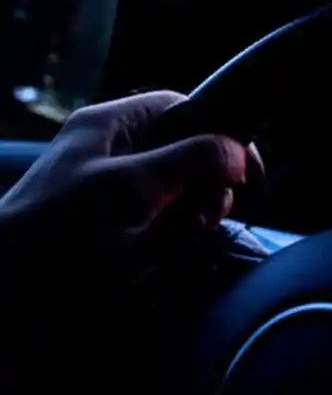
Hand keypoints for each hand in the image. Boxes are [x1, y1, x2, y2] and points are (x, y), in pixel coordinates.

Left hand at [0, 90, 260, 282]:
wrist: (14, 285)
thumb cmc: (62, 226)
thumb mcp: (129, 186)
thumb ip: (189, 162)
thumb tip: (241, 155)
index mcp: (111, 125)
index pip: (181, 109)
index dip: (217, 131)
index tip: (246, 168)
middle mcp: (117, 152)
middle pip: (189, 153)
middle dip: (205, 184)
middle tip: (204, 213)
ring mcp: (119, 190)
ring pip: (184, 193)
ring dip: (190, 217)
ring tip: (172, 238)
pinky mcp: (122, 227)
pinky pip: (168, 224)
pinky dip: (174, 237)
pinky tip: (162, 252)